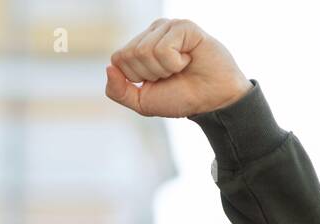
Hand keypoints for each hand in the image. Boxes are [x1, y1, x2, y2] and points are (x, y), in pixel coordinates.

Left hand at [105, 19, 249, 117]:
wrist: (211, 100)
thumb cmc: (179, 97)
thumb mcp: (141, 101)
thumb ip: (118, 91)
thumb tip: (108, 68)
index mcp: (139, 47)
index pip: (118, 59)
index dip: (134, 78)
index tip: (155, 81)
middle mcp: (152, 33)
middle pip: (129, 54)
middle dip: (148, 74)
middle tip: (170, 74)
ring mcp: (168, 27)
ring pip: (144, 51)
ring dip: (163, 69)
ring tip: (180, 67)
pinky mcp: (183, 26)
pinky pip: (163, 49)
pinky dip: (175, 63)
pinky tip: (188, 59)